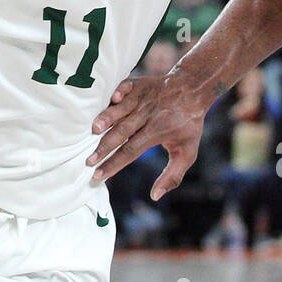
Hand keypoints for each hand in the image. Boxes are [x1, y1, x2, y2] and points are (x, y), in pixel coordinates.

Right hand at [86, 72, 209, 200]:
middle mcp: (148, 114)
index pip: (131, 151)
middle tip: (88, 160)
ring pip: (121, 109)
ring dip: (107, 118)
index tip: (98, 175)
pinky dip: (117, 91)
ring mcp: (142, 98)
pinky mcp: (138, 84)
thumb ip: (172, 176)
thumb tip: (155, 196)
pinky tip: (110, 98)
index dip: (114, 164)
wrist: (193, 89)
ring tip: (93, 129)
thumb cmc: (188, 124)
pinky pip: (124, 87)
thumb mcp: (187, 152)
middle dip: (104, 146)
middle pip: (122, 132)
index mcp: (157, 131)